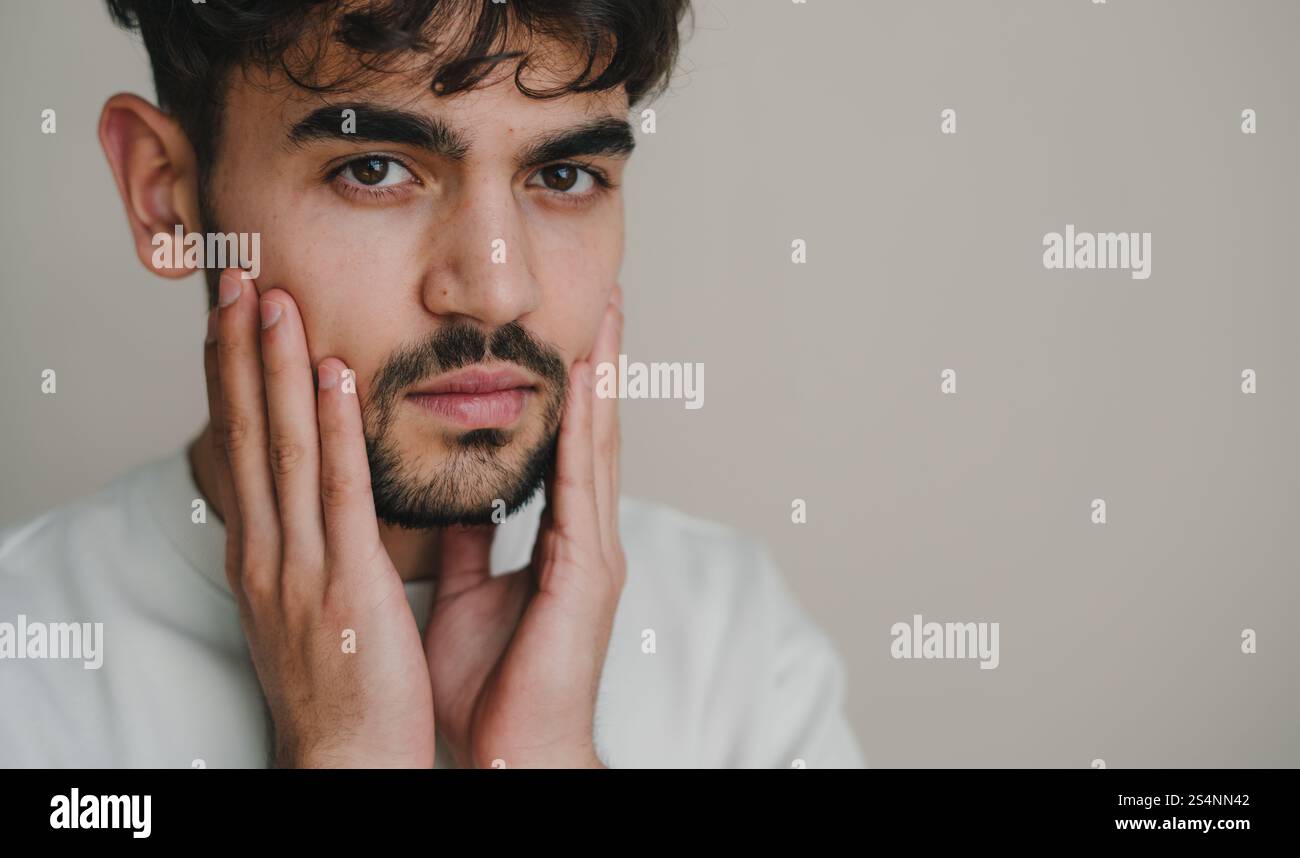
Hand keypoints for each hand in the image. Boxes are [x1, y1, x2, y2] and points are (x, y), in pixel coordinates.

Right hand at [203, 267, 434, 767]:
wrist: (347, 760)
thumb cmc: (341, 687)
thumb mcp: (310, 606)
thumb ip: (310, 547)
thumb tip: (315, 505)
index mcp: (262, 555)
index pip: (241, 451)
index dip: (233, 380)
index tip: (234, 319)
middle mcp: (266, 551)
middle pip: (246, 434)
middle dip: (239, 353)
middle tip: (238, 279)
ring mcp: (299, 565)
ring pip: (283, 448)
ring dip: (275, 369)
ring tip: (272, 299)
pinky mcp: (344, 582)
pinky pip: (336, 493)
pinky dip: (330, 428)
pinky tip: (330, 375)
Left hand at [423, 287, 626, 767]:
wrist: (514, 756)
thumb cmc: (491, 690)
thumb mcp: (470, 597)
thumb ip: (471, 544)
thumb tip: (458, 499)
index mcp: (561, 546)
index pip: (566, 450)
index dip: (571, 392)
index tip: (569, 335)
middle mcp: (588, 539)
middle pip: (593, 434)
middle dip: (600, 366)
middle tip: (606, 300)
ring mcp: (596, 552)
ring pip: (597, 446)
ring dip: (601, 377)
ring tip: (605, 316)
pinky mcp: (588, 571)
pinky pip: (581, 485)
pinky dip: (584, 428)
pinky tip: (582, 380)